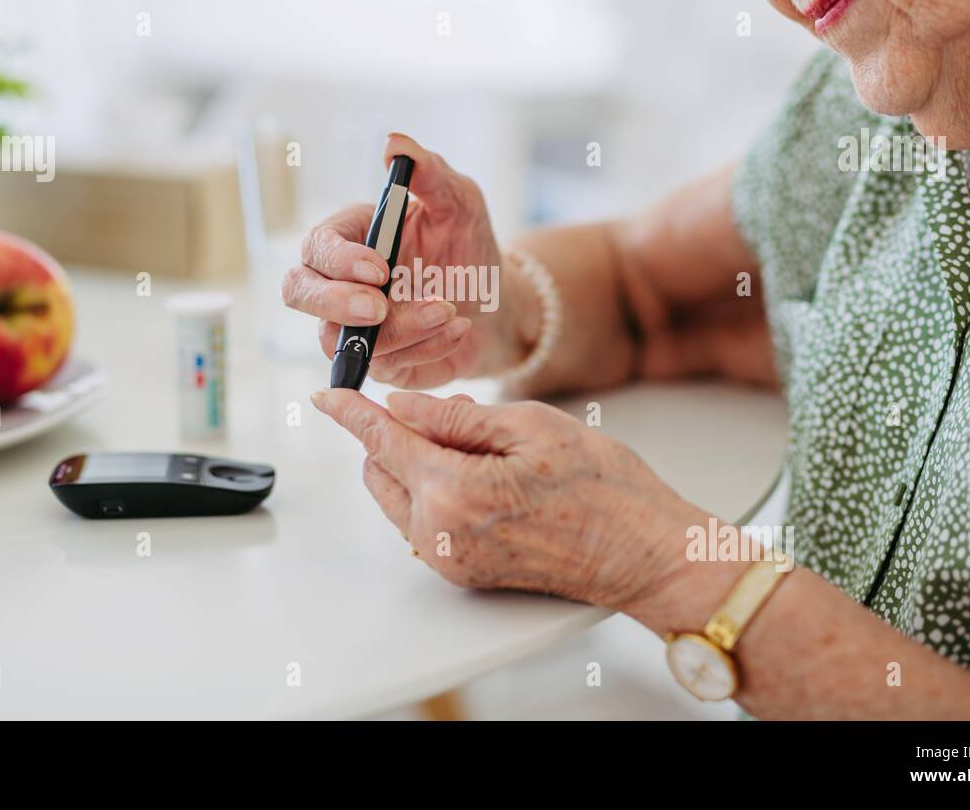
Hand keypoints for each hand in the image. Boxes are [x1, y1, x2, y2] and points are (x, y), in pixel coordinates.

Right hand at [282, 133, 532, 389]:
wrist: (496, 301)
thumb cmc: (467, 244)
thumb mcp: (459, 200)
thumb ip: (429, 170)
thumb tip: (394, 143)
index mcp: (348, 237)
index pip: (317, 246)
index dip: (338, 259)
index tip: (379, 267)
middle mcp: (339, 282)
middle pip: (299, 293)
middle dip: (334, 302)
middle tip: (379, 306)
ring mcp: (352, 326)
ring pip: (343, 338)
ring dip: (400, 328)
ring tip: (451, 310)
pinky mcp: (378, 362)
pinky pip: (386, 364)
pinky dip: (426, 347)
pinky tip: (460, 327)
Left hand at [310, 387, 701, 609]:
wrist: (645, 555)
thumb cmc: (605, 486)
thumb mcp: (531, 426)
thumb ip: (454, 417)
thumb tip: (401, 406)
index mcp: (453, 491)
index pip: (382, 441)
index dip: (350, 413)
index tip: (325, 396)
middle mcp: (440, 534)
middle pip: (380, 473)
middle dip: (395, 435)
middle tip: (447, 412)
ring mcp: (450, 560)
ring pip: (400, 498)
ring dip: (417, 464)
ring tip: (481, 442)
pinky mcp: (464, 572)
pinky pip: (426, 521)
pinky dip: (436, 490)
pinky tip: (483, 473)